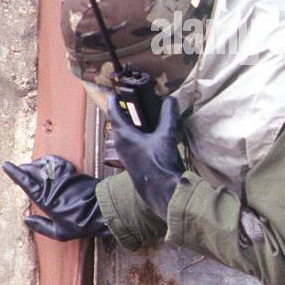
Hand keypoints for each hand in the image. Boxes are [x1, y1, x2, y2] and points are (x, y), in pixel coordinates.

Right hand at [3, 155, 110, 240]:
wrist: (105, 212)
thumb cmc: (83, 224)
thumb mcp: (61, 233)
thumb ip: (42, 226)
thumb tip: (27, 220)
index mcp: (46, 200)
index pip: (26, 183)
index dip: (15, 173)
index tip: (6, 165)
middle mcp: (53, 186)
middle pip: (33, 171)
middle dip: (25, 168)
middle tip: (21, 170)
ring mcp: (64, 178)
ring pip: (45, 165)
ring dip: (37, 163)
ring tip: (33, 166)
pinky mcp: (75, 174)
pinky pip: (59, 163)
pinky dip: (51, 160)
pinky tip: (48, 162)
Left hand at [108, 95, 184, 217]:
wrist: (161, 190)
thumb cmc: (159, 162)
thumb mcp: (167, 136)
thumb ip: (168, 115)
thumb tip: (170, 99)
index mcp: (123, 135)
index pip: (114, 113)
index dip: (114, 101)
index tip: (115, 93)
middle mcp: (120, 144)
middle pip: (119, 124)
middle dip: (125, 113)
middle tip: (135, 104)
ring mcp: (126, 155)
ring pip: (125, 135)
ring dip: (132, 126)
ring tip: (145, 119)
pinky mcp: (133, 163)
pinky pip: (131, 145)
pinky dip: (137, 137)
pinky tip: (151, 138)